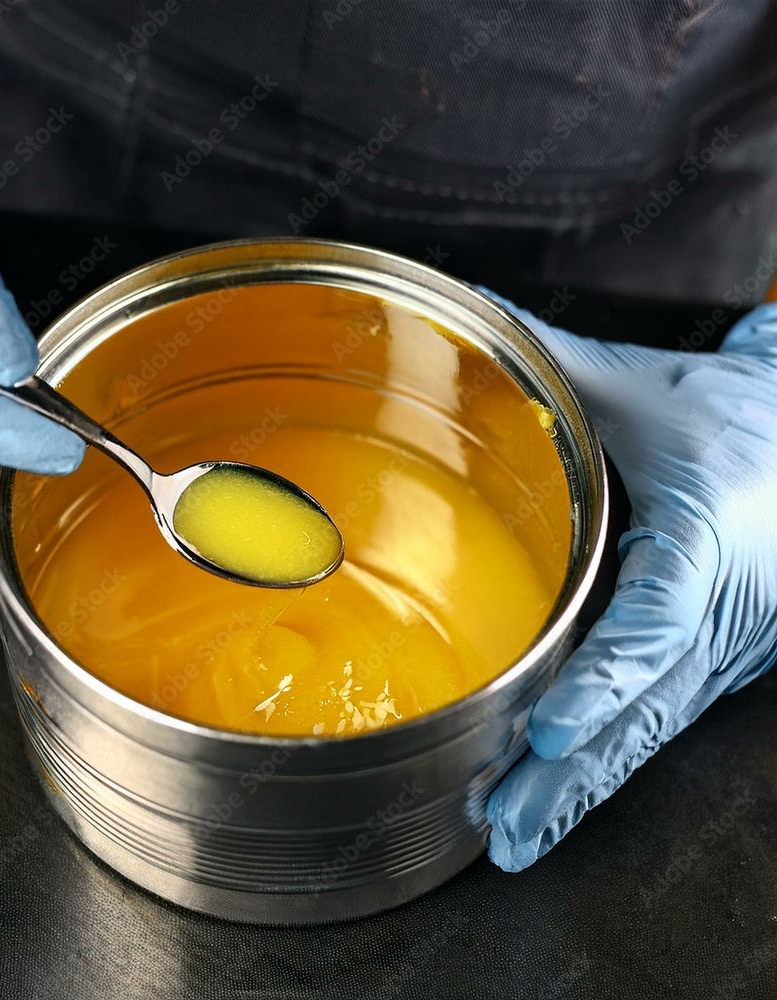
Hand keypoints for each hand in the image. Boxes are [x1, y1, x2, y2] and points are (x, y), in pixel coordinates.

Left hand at [480, 288, 776, 870]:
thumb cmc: (738, 416)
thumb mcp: (648, 388)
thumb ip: (557, 363)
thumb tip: (473, 319)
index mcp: (707, 536)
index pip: (654, 622)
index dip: (604, 681)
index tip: (549, 730)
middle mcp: (717, 611)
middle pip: (642, 708)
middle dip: (570, 773)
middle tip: (500, 824)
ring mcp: (718, 650)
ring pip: (647, 735)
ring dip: (578, 792)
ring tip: (509, 839)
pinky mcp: (708, 665)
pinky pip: (651, 728)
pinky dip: (601, 773)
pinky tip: (549, 807)